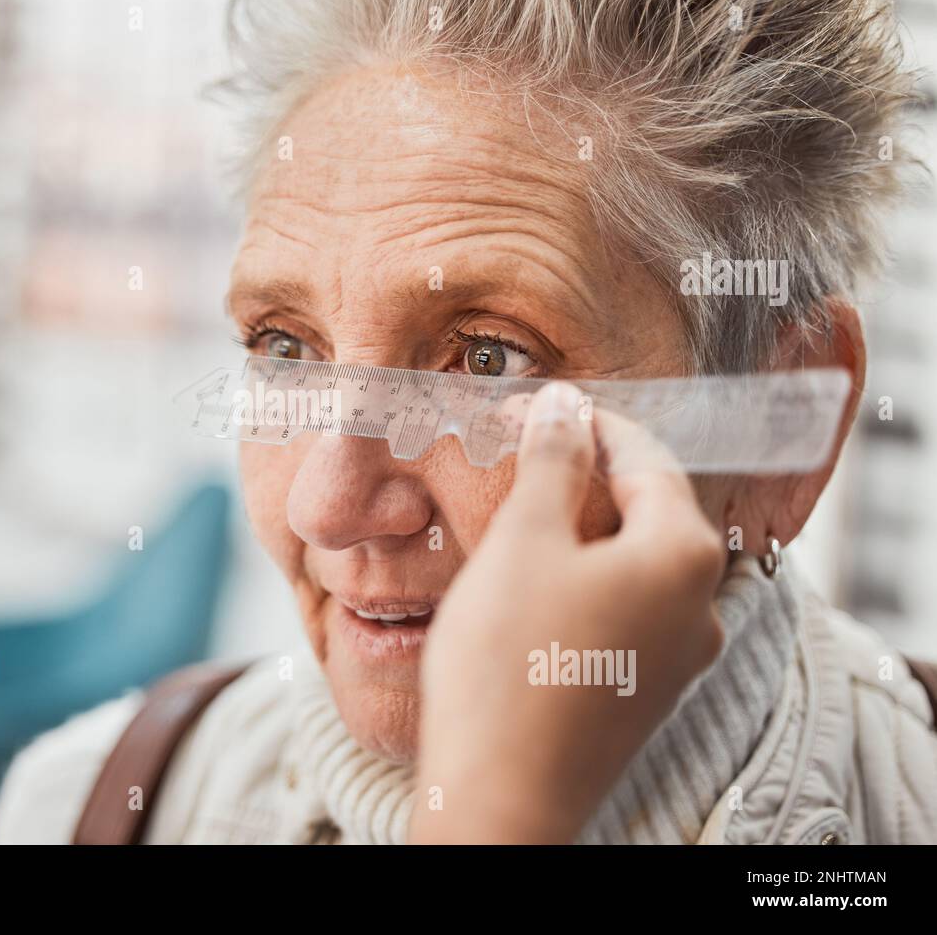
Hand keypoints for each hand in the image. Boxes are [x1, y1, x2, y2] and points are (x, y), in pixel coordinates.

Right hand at [409, 381, 726, 843]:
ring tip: (516, 517)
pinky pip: (624, 610)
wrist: (501, 797)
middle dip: (584, 477)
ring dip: (579, 530)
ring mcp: (679, 655)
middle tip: (520, 455)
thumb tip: (562, 405)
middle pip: (646, 510)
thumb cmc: (510, 664)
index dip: (587, 422)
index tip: (535, 407)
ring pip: (632, 562)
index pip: (645, 457)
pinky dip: (583, 581)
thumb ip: (551, 463)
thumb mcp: (523, 541)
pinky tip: (531, 587)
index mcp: (684, 554)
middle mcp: (701, 604)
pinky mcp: (646, 692)